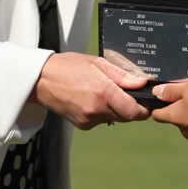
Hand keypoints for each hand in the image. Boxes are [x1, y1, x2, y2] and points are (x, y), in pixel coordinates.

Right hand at [32, 52, 149, 129]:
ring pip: (114, 118)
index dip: (143, 109)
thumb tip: (143, 83)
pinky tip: (91, 98)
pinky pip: (101, 120)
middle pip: (126, 116)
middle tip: (122, 91)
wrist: (41, 80)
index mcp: (103, 92)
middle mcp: (97, 110)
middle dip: (129, 106)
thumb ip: (122, 76)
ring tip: (101, 91)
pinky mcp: (82, 125)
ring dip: (115, 108)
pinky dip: (102, 112)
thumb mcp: (97, 63)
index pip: (133, 112)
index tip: (146, 103)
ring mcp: (88, 120)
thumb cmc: (68, 67)